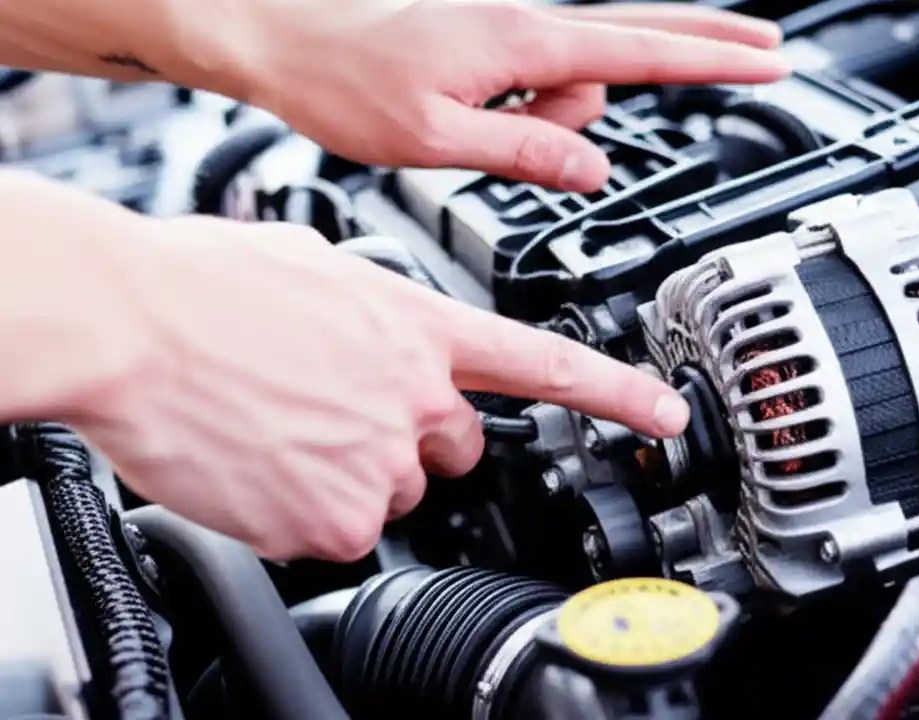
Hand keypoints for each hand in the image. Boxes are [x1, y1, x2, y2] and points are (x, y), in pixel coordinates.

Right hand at [71, 216, 688, 561]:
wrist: (133, 328)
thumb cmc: (209, 286)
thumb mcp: (321, 269)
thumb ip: (380, 313)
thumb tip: (381, 333)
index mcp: (425, 330)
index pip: (549, 368)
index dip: (619, 395)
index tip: (665, 415)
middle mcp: (418, 399)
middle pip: (458, 449)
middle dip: (416, 439)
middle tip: (344, 411)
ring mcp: (380, 465)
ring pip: (392, 492)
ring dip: (350, 473)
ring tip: (284, 428)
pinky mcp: (333, 521)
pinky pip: (336, 532)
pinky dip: (303, 510)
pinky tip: (263, 465)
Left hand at [244, 1, 788, 190]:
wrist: (281, 35)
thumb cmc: (341, 82)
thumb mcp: (436, 140)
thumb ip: (524, 153)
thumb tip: (591, 168)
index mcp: (520, 42)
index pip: (641, 51)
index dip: (712, 61)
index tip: (766, 63)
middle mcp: (523, 22)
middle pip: (643, 28)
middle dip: (708, 41)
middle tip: (769, 50)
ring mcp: (509, 26)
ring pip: (585, 69)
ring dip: (566, 114)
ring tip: (490, 133)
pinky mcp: (491, 38)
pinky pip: (548, 71)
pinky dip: (545, 102)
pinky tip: (494, 118)